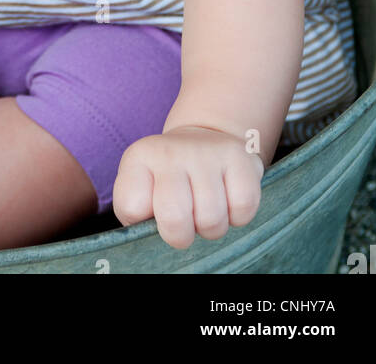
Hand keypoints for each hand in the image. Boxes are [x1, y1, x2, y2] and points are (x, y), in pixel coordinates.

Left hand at [112, 125, 263, 249]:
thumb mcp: (141, 189)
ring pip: (212, 220)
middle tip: (184, 223)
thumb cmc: (168, 179)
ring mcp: (207, 152)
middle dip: (180, 236)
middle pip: (174, 219)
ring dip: (210, 228)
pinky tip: (227, 201)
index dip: (145, 220)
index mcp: (139, 157)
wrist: (205, 139)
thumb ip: (135, 213)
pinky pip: (243, 209)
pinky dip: (237, 217)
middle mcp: (171, 151)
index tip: (154, 210)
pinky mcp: (241, 158)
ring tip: (205, 210)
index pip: (132, 208)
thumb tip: (145, 236)